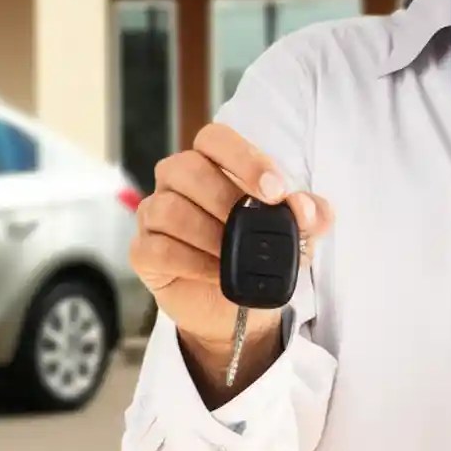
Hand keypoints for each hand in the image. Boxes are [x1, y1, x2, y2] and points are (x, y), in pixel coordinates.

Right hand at [129, 124, 333, 393]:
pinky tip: (214, 274)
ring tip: (233, 258)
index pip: (214, 138)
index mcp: (210, 165)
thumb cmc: (255, 258)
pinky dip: (190, 262)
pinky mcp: (142, 252)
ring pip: (169, 208)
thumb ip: (308, 216)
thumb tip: (305, 208)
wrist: (233, 311)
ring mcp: (153, 216)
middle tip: (251, 230)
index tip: (274, 191)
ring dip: (209, 236)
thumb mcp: (295, 235)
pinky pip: (156, 248)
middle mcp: (175, 183)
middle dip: (225, 200)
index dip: (243, 158)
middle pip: (185, 168)